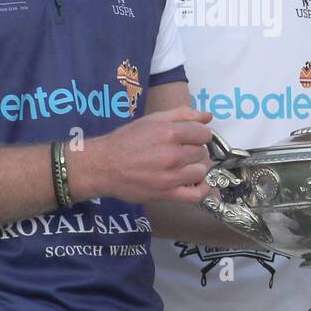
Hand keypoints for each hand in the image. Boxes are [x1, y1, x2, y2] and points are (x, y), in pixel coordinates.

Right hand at [69, 108, 212, 203]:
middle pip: (201, 152)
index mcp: (169, 132)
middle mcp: (172, 154)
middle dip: (193, 150)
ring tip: (182, 166)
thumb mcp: (152, 120)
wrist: (103, 166)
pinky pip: (197, 195)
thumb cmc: (125, 141)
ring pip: (201, 171)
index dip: (198, 135)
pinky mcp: (167, 194)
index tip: (190, 138)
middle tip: (180, 152)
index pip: (204, 133)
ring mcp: (171, 176)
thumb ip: (182, 115)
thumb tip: (208, 116)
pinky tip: (194, 183)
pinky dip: (201, 189)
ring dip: (195, 168)